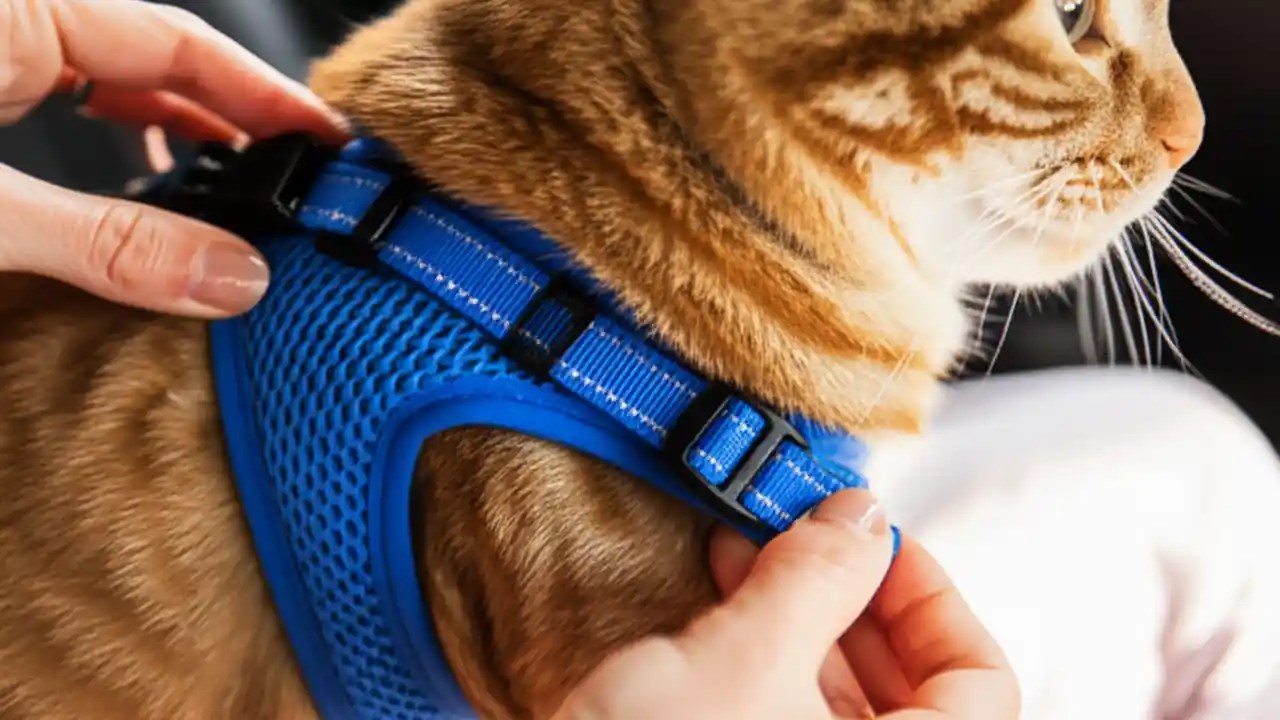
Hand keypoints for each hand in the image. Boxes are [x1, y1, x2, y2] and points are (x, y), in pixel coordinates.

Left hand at [0, 0, 348, 316]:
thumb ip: (106, 243)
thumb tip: (230, 275)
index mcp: (15, 13)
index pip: (179, 41)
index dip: (267, 94)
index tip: (331, 142)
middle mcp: (8, 27)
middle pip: (158, 64)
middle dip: (239, 121)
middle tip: (309, 178)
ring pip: (112, 89)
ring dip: (184, 140)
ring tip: (251, 191)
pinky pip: (63, 113)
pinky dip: (122, 150)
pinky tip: (153, 188)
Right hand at [554, 491, 1018, 718]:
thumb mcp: (742, 661)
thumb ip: (817, 578)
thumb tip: (860, 518)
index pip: (981, 681)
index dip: (934, 597)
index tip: (875, 544)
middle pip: (913, 690)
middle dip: (854, 599)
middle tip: (807, 541)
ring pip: (842, 707)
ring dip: (804, 622)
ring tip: (750, 557)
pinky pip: (783, 719)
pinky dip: (766, 663)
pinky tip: (724, 607)